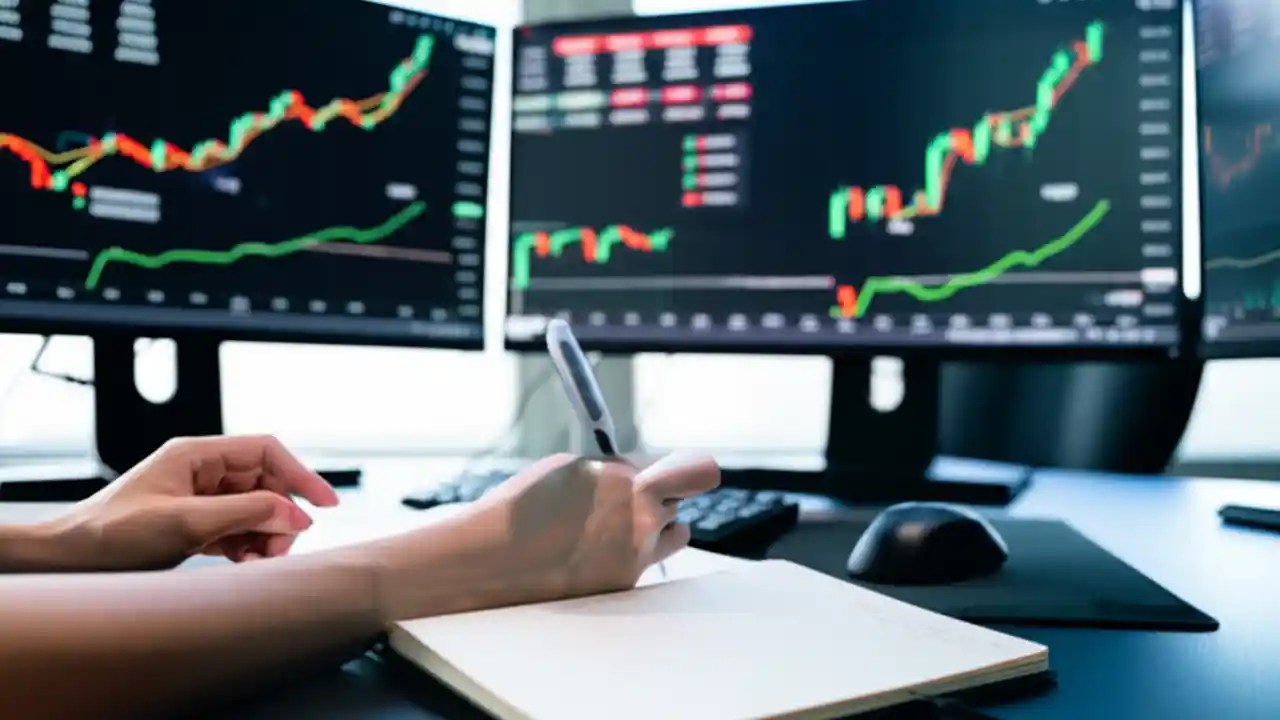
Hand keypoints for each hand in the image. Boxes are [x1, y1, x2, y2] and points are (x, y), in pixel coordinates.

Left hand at [46, 436, 338, 571]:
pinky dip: (250, 549)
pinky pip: (237, 532)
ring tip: (261, 563)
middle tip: (283, 549)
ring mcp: (197, 500)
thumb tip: (297, 515)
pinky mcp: (193, 527)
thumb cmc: (111, 535)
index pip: (265, 451)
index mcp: (196, 454)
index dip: (300, 475)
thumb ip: (245, 514)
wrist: (66, 562)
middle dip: (281, 515)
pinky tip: (248, 566)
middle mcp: (200, 472)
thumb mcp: (184, 522)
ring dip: (267, 536)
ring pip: (255, 510)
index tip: (325, 504)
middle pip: (265, 483)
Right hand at [369, 452, 719, 620]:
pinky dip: (629, 554)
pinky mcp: (625, 583)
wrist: (493, 560)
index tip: (687, 469)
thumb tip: (633, 472)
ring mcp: (636, 554)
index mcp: (629, 478)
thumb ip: (612, 470)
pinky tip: (593, 552)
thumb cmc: (524, 507)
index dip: (689, 467)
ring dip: (657, 526)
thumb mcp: (570, 469)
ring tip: (618, 525)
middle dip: (661, 494)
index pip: (694, 470)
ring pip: (674, 534)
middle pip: (680, 500)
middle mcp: (642, 517)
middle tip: (632, 496)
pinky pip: (645, 561)